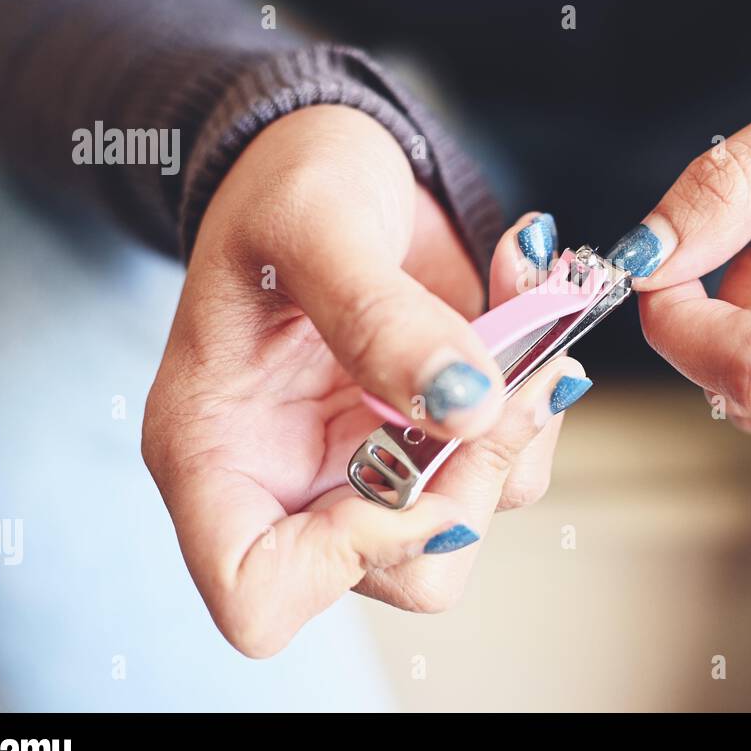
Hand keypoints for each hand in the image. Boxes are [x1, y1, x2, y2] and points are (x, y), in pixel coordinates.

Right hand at [142, 105, 587, 655]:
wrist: (334, 153)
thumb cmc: (284, 180)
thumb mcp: (313, 223)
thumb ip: (376, 316)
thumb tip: (465, 405)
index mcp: (216, 453)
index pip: (260, 597)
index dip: (347, 558)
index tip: (409, 459)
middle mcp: (291, 480)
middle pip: (401, 574)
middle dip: (470, 481)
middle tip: (495, 375)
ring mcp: (367, 465)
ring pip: (471, 518)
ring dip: (517, 421)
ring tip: (517, 307)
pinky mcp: (431, 436)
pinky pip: (511, 457)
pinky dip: (534, 387)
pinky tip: (520, 301)